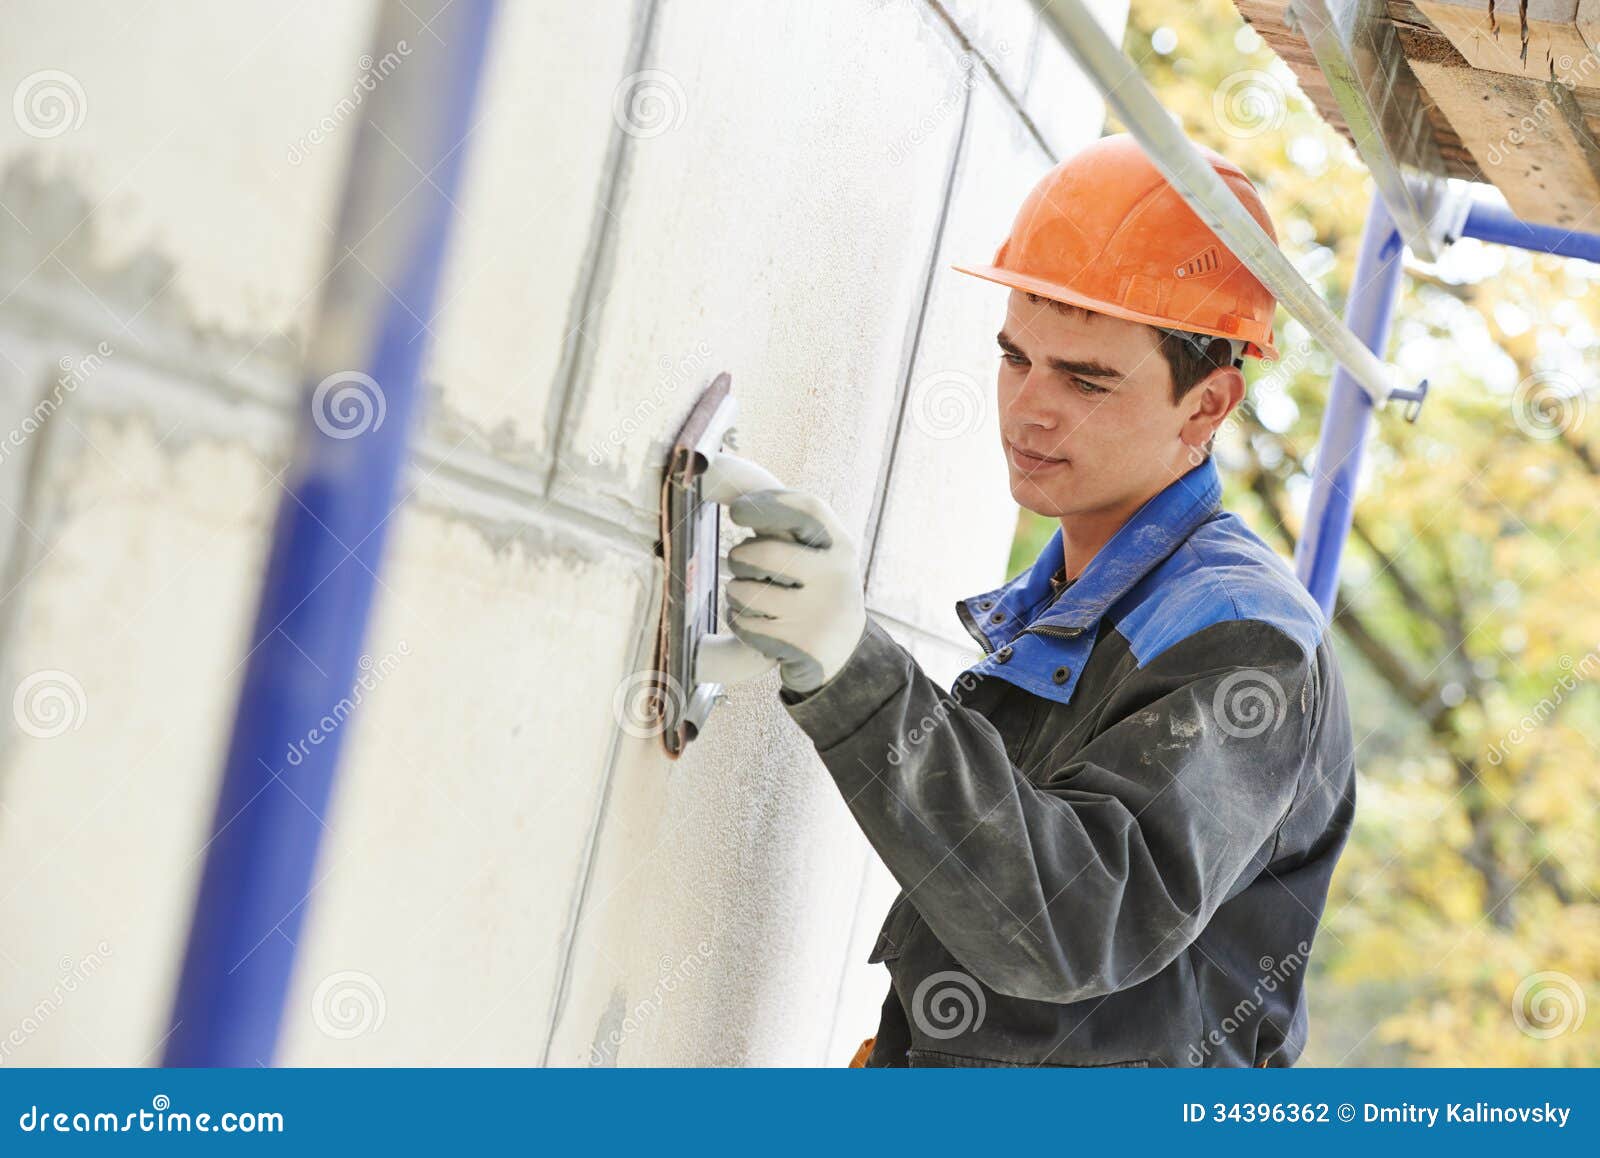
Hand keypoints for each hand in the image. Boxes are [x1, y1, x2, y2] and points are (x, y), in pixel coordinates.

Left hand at [693, 453, 867, 695]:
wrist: (845, 654)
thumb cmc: (815, 591)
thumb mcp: (817, 555)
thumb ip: (781, 524)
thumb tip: (719, 474)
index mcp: (840, 545)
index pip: (807, 510)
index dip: (767, 504)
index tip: (737, 510)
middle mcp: (835, 575)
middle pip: (764, 553)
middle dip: (740, 558)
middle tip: (739, 563)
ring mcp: (820, 612)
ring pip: (746, 592)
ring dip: (736, 594)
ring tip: (754, 599)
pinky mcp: (802, 645)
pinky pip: (745, 623)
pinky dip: (739, 620)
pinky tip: (756, 624)